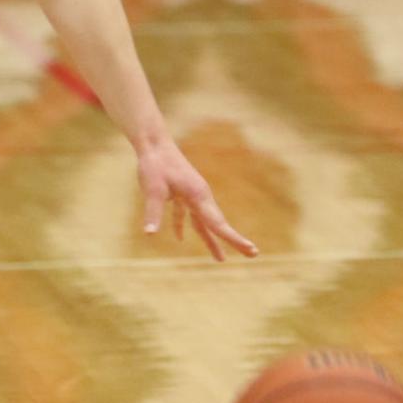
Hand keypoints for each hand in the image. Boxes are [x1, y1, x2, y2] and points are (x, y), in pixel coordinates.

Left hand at [137, 136, 257, 261]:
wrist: (154, 144)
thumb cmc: (155, 165)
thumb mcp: (152, 189)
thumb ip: (153, 212)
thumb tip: (149, 234)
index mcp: (198, 196)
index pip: (218, 224)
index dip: (234, 239)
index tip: (251, 250)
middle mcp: (200, 196)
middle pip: (218, 224)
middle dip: (233, 240)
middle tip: (253, 254)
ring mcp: (192, 195)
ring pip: (204, 222)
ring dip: (211, 240)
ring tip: (220, 259)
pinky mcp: (182, 193)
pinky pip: (186, 215)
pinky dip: (183, 226)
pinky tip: (179, 239)